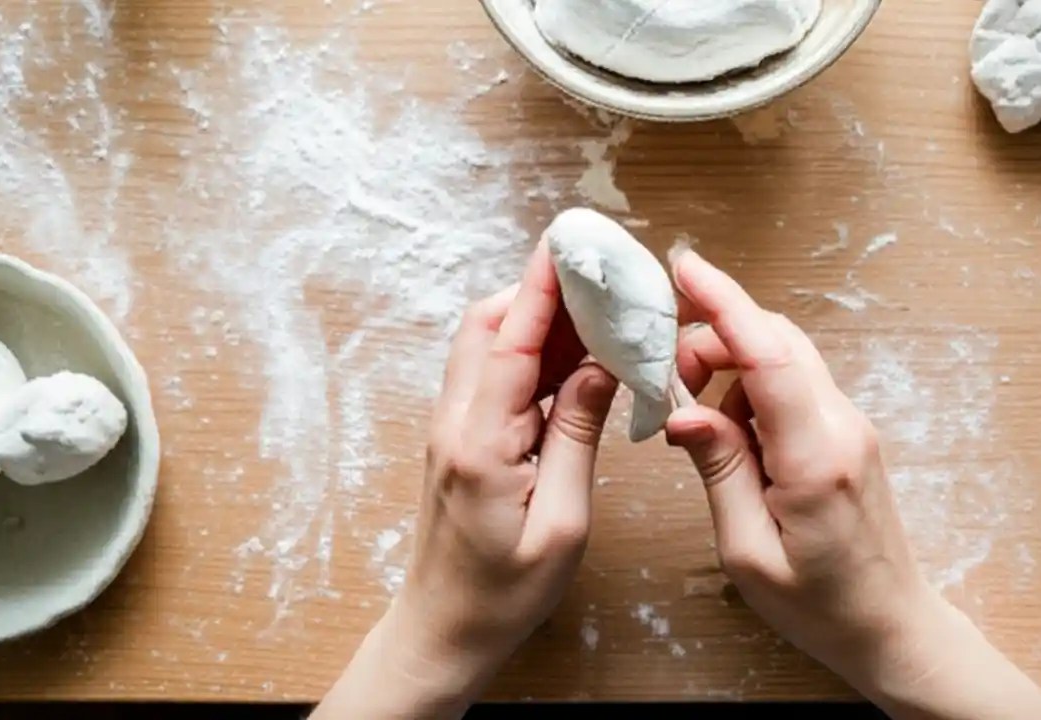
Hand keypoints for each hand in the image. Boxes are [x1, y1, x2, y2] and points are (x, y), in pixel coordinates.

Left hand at [313, 241, 617, 719]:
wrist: (442, 631)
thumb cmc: (504, 593)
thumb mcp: (562, 522)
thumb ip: (577, 436)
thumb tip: (598, 368)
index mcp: (480, 443)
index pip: (509, 341)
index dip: (540, 286)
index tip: (565, 240)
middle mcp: (455, 423)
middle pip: (488, 326)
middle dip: (540, 291)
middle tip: (597, 278)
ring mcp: (451, 429)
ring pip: (487, 346)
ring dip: (537, 322)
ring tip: (596, 315)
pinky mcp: (459, 440)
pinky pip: (491, 377)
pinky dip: (529, 356)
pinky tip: (571, 362)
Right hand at [665, 250, 1040, 719]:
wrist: (891, 626)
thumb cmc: (821, 605)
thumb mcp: (749, 551)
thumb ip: (717, 470)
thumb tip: (683, 411)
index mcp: (815, 456)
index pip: (768, 354)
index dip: (724, 303)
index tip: (684, 267)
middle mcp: (840, 426)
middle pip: (775, 342)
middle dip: (714, 339)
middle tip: (667, 380)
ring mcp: (849, 426)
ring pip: (783, 361)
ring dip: (730, 370)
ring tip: (696, 426)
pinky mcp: (845, 434)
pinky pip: (793, 389)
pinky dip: (751, 394)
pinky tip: (729, 438)